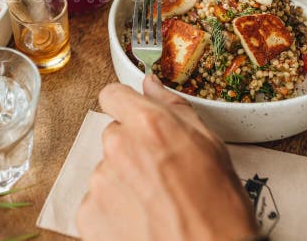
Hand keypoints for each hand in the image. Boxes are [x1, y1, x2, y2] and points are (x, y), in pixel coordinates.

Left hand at [77, 75, 257, 240]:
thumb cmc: (218, 213)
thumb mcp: (212, 148)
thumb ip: (175, 109)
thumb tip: (153, 86)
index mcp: (149, 125)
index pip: (113, 94)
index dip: (126, 104)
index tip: (134, 115)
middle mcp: (118, 148)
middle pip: (113, 135)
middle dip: (132, 149)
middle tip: (161, 174)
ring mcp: (100, 183)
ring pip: (107, 170)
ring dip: (124, 182)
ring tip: (155, 203)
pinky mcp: (88, 215)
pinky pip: (96, 202)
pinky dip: (114, 210)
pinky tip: (141, 221)